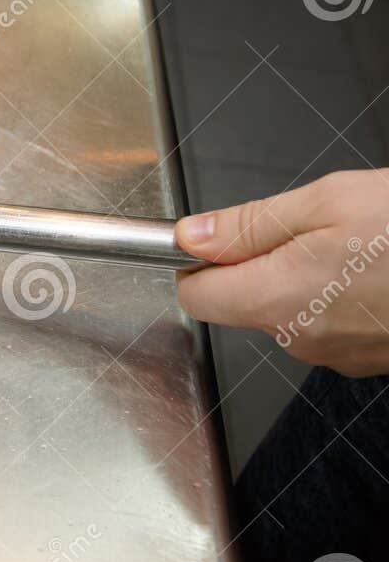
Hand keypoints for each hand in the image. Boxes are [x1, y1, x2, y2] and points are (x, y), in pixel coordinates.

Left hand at [175, 171, 388, 376]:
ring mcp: (339, 356)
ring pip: (290, 311)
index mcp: (276, 298)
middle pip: (244, 302)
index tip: (212, 237)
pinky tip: (378, 270)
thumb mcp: (329, 202)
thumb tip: (191, 236)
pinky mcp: (371, 359)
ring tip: (360, 245)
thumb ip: (250, 223)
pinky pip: (333, 324)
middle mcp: (300, 339)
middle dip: (261, 261)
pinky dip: (343, 296)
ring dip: (307, 276)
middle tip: (313, 225)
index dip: (196, 262)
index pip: (196, 295)